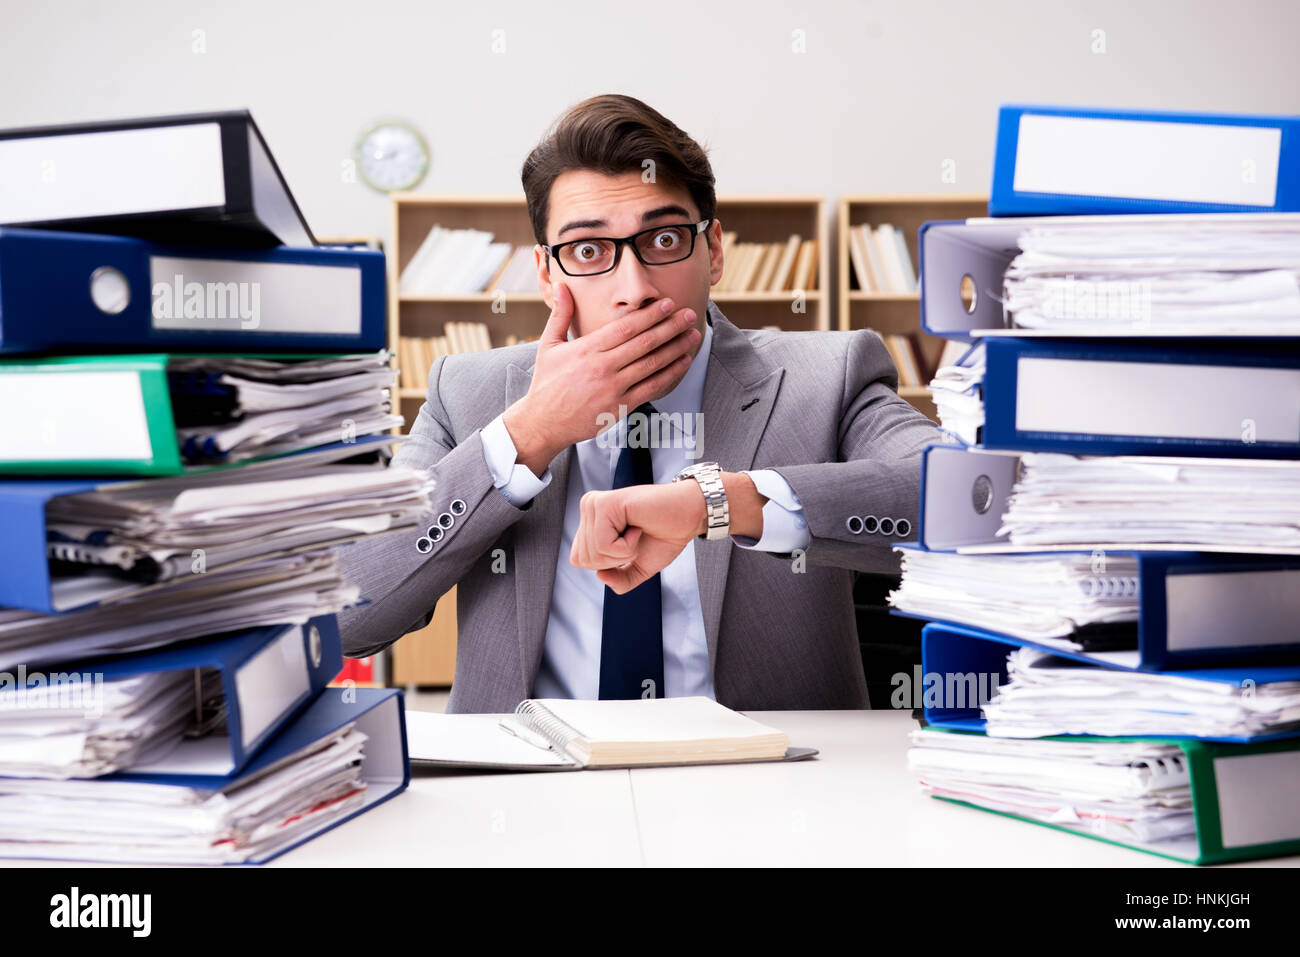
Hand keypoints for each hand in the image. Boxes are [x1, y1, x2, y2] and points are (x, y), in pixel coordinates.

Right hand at [502, 282, 700, 475]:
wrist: (543, 422)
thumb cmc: (547, 383)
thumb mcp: (549, 344)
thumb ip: (560, 314)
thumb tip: (562, 286)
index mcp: (587, 349)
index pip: (625, 327)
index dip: (650, 315)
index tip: (667, 304)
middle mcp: (602, 367)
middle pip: (644, 343)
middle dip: (670, 327)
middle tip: (689, 315)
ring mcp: (613, 388)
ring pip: (651, 364)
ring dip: (675, 348)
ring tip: (692, 336)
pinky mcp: (620, 407)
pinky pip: (651, 388)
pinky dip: (670, 374)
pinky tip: (682, 363)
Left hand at [570, 473, 767, 592]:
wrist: (688, 517)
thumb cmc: (664, 536)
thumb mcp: (638, 567)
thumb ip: (619, 580)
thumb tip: (600, 576)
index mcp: (590, 520)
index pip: (578, 560)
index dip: (608, 564)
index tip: (629, 544)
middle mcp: (588, 507)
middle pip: (583, 559)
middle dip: (615, 560)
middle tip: (636, 538)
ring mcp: (594, 504)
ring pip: (593, 554)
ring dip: (623, 552)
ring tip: (637, 531)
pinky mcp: (605, 504)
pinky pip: (603, 545)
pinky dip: (626, 546)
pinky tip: (637, 527)